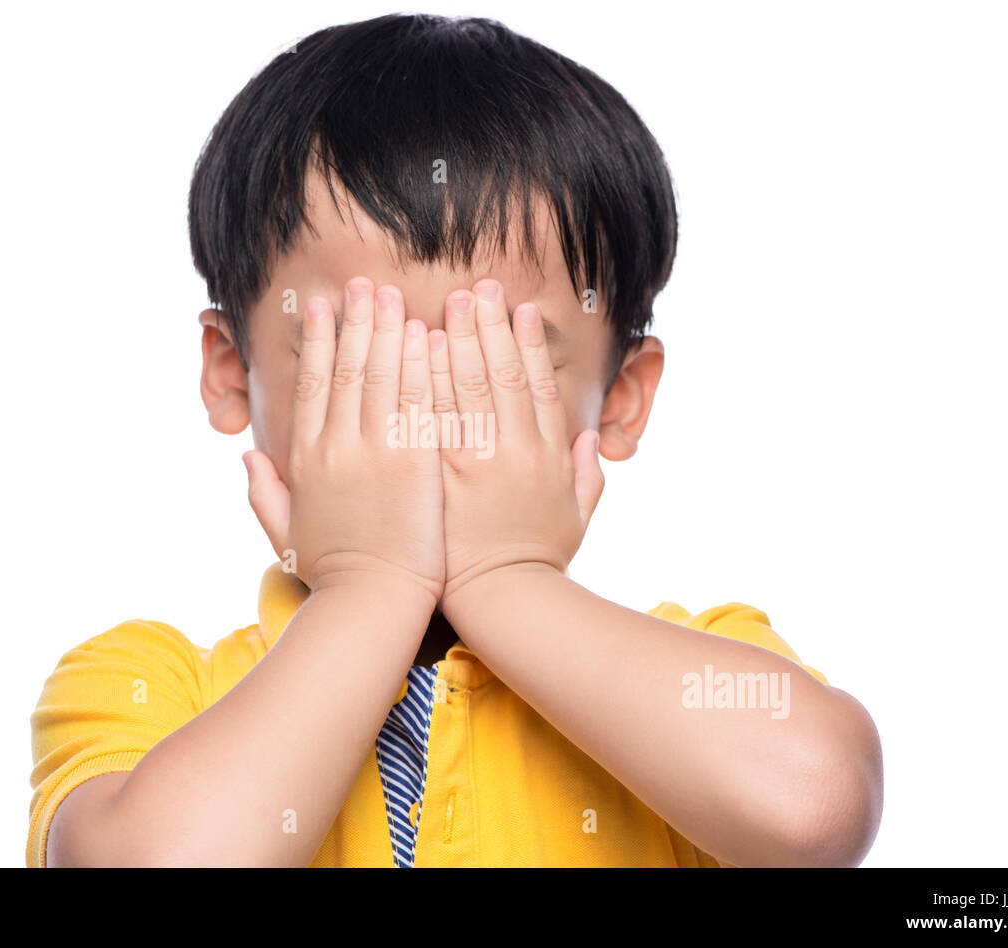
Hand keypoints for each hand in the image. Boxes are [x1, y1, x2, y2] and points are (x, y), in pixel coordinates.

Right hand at [243, 278, 445, 602]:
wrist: (373, 602)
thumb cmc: (334, 574)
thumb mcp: (284, 532)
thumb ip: (263, 491)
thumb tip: (247, 457)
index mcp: (306, 457)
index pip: (313, 383)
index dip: (319, 340)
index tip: (324, 307)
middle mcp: (337, 445)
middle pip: (347, 366)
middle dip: (355, 319)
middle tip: (363, 282)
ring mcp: (376, 450)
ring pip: (381, 372)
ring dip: (386, 328)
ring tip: (392, 292)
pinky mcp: (415, 461)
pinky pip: (418, 399)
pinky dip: (420, 363)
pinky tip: (426, 333)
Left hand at [428, 279, 604, 610]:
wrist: (500, 600)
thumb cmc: (537, 562)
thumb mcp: (578, 518)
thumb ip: (586, 475)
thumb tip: (591, 439)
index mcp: (549, 453)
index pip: (539, 384)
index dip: (530, 343)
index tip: (521, 309)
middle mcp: (515, 447)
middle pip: (501, 371)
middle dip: (488, 325)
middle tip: (477, 288)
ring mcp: (477, 457)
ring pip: (466, 383)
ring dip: (456, 337)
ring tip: (446, 301)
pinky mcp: (442, 471)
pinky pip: (432, 412)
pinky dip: (426, 376)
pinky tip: (416, 345)